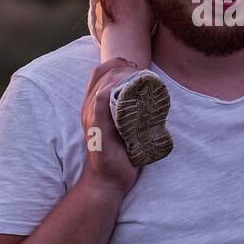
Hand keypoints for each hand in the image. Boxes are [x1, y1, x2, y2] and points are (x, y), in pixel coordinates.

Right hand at [80, 58, 140, 194]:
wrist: (108, 180)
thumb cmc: (119, 155)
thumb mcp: (123, 128)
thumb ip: (131, 114)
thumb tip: (155, 102)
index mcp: (92, 105)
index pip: (99, 72)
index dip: (117, 63)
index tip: (136, 66)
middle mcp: (88, 107)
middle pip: (102, 73)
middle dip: (123, 66)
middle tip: (143, 72)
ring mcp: (91, 116)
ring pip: (103, 83)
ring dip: (122, 75)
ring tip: (141, 79)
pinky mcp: (97, 126)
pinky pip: (100, 99)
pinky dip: (113, 89)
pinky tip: (130, 88)